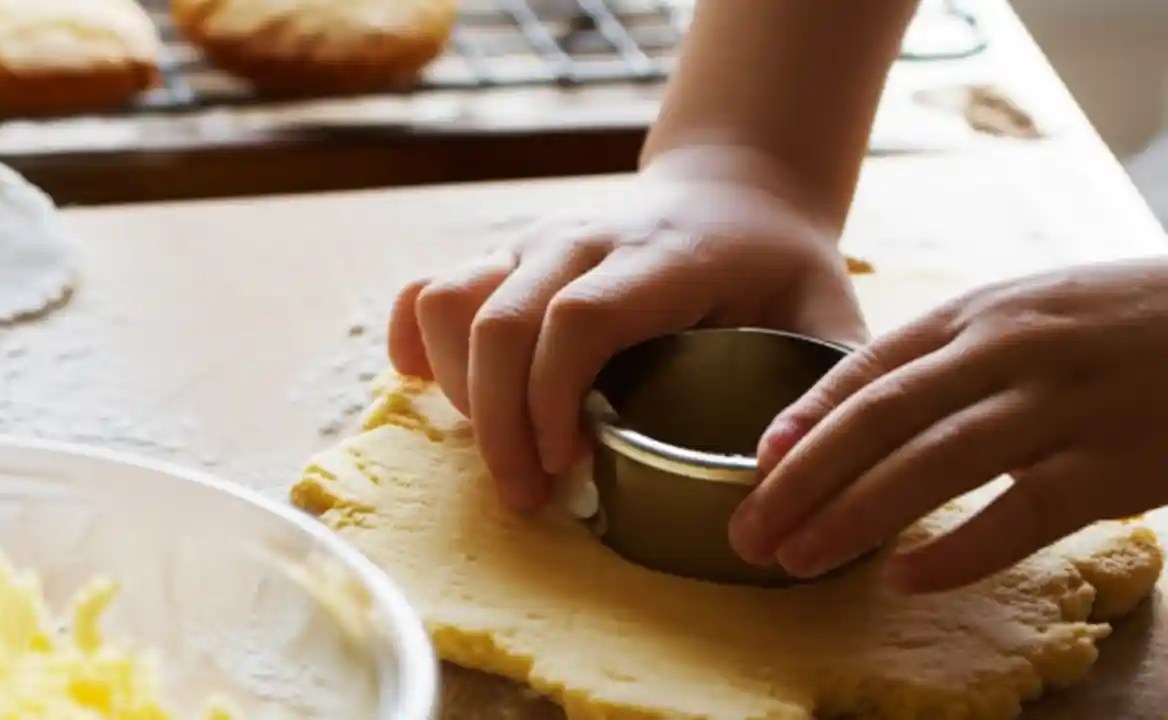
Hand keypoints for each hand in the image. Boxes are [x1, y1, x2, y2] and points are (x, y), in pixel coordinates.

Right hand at [388, 146, 867, 510]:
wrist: (734, 192)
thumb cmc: (779, 270)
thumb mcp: (828, 320)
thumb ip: (823, 392)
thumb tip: (779, 484)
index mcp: (666, 257)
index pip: (581, 317)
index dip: (555, 395)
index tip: (567, 466)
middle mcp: (588, 240)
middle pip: (501, 319)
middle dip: (498, 422)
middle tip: (528, 496)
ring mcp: (537, 243)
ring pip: (451, 299)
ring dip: (458, 388)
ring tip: (503, 449)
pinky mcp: (507, 255)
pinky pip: (431, 289)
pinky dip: (415, 343)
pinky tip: (432, 388)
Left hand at [732, 259, 1167, 592]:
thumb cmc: (1115, 322)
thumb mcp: (1024, 312)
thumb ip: (947, 353)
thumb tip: (856, 410)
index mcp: (976, 314)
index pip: (868, 366)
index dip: (805, 416)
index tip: (755, 461)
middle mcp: (1005, 352)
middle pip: (881, 418)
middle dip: (804, 479)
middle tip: (749, 531)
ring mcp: (1059, 406)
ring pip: (934, 464)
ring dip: (855, 516)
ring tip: (798, 559)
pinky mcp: (1114, 464)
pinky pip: (1021, 515)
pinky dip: (957, 550)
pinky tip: (905, 578)